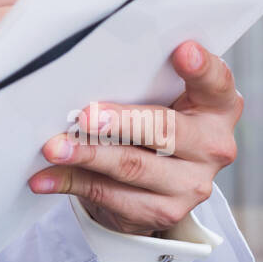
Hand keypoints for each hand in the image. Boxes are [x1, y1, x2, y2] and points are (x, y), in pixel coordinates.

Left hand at [30, 41, 241, 234]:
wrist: (160, 183)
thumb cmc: (154, 122)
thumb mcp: (161, 97)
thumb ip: (144, 79)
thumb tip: (85, 67)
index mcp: (218, 106)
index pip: (216, 82)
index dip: (202, 67)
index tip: (183, 50)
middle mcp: (213, 146)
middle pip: (165, 129)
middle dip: (121, 122)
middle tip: (86, 116)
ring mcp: (192, 184)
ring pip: (132, 166)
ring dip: (87, 155)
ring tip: (54, 147)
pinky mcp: (164, 211)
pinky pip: (109, 195)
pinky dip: (71, 182)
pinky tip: (44, 178)